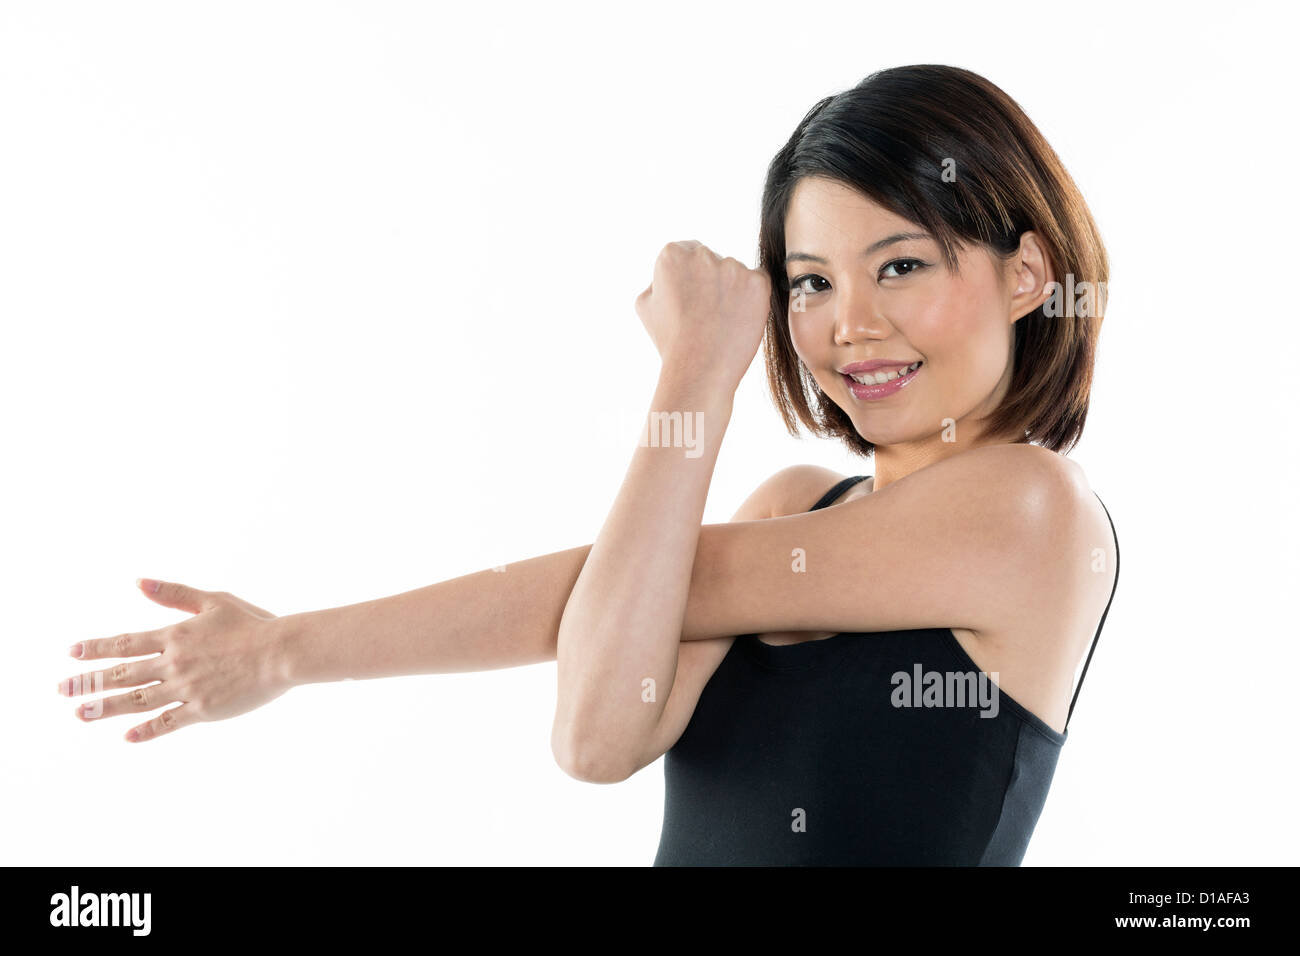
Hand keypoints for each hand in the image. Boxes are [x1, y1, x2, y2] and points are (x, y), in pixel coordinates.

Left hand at [58, 579, 291, 742]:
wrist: (282, 652)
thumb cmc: (253, 622)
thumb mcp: (213, 600)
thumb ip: (174, 594)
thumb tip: (138, 582)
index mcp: (176, 635)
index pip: (126, 643)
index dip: (97, 648)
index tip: (73, 653)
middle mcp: (175, 663)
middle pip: (123, 674)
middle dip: (89, 682)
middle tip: (62, 690)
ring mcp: (187, 689)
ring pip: (138, 700)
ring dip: (106, 707)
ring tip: (80, 714)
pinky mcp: (203, 710)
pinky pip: (168, 722)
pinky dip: (147, 729)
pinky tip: (128, 736)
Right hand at [634, 240, 770, 391]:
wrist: (699, 369)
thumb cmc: (670, 341)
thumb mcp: (645, 304)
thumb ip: (657, 278)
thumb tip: (673, 272)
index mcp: (672, 254)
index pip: (687, 251)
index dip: (689, 278)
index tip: (690, 300)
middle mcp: (703, 254)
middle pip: (712, 259)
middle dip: (711, 281)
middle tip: (706, 313)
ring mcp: (733, 267)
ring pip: (735, 272)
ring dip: (732, 289)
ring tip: (722, 321)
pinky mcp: (757, 282)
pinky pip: (758, 283)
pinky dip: (752, 299)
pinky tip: (738, 319)